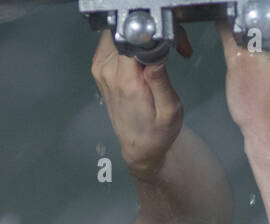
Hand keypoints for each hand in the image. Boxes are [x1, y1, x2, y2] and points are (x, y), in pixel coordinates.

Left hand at [91, 26, 190, 181]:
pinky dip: (130, 42)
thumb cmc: (156, 131)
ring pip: (120, 32)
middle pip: (126, 30)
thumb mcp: (169, 111)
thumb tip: (155, 54)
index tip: (169, 45)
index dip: (153, 34)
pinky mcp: (99, 66)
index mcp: (125, 80)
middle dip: (149, 33)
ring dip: (140, 37)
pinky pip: (113, 41)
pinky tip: (143, 59)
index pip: (133, 37)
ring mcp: (100, 68)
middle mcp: (108, 71)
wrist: (139, 146)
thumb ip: (161, 81)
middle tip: (170, 49)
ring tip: (157, 57)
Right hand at [218, 9, 269, 148]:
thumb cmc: (263, 111)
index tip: (240, 24)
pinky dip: (269, 52)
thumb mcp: (238, 63)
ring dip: (261, 39)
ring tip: (250, 57)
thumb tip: (223, 17)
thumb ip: (230, 33)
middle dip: (258, 28)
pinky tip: (257, 65)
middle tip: (245, 46)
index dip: (254, 15)